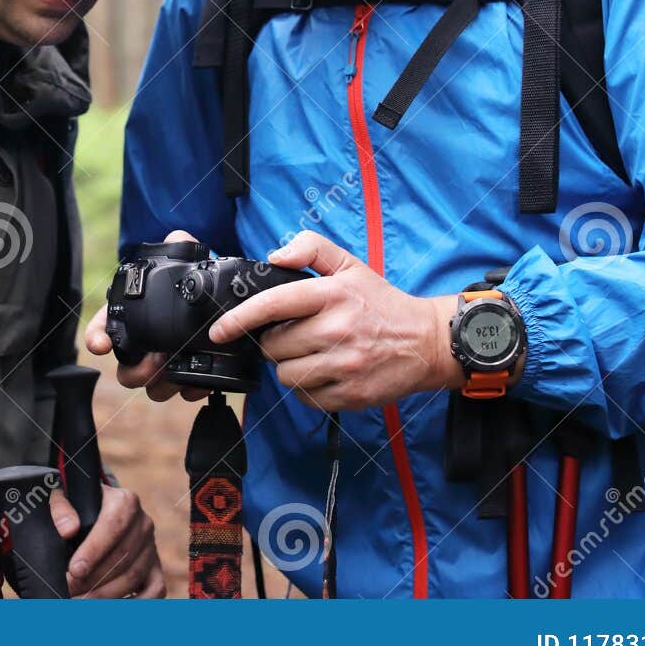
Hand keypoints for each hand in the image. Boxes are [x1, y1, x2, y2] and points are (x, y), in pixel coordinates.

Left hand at [49, 484, 164, 597]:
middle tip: (68, 593)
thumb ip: (61, 508)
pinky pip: (155, 591)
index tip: (74, 570)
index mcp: (125, 502)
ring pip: (133, 577)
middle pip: (122, 558)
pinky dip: (135, 605)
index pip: (113, 525)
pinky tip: (108, 611)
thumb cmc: (79, 507)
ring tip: (79, 604)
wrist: (99, 512)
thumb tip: (68, 530)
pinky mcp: (155, 569)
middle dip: (93, 580)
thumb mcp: (65, 497)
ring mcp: (151, 548)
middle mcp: (143, 524)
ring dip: (105, 596)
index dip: (94, 550)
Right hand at [84, 229, 210, 402]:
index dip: (97, 337)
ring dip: (161, 386)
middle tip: (155, 362)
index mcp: (133, 316)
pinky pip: (181, 393)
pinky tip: (199, 383)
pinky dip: (190, 391)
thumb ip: (179, 245)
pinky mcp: (187, 376)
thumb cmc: (192, 282)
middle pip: (126, 370)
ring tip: (176, 374)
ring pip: (152, 387)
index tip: (100, 345)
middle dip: (135, 371)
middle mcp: (144, 345)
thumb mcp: (185, 260)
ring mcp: (164, 364)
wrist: (221, 302)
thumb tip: (176, 238)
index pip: (104, 328)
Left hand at [207, 229, 470, 410]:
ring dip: (290, 366)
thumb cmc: (381, 303)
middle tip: (298, 335)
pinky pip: (305, 397)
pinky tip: (325, 372)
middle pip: (273, 346)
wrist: (426, 341)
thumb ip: (311, 248)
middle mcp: (336, 329)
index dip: (238, 318)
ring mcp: (344, 365)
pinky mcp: (350, 394)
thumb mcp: (350, 264)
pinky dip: (307, 388)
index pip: (273, 304)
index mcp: (331, 295)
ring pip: (286, 374)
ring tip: (313, 353)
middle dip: (276, 342)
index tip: (218, 330)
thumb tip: (276, 255)